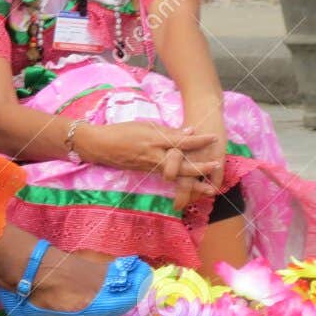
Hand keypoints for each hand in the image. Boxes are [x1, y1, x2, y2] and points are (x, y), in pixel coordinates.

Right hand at [77, 121, 220, 188]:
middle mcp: (154, 155)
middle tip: (216, 167)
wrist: (99, 146)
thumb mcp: (145, 126)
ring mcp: (150, 166)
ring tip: (209, 189)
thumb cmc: (121, 131)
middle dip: (200, 167)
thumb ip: (167, 131)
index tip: (214, 138)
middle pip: (181, 164)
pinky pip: (167, 177)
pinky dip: (180, 182)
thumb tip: (189, 132)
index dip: (198, 140)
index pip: (180, 141)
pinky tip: (190, 186)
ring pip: (176, 175)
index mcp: (154, 140)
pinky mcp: (146, 172)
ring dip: (194, 182)